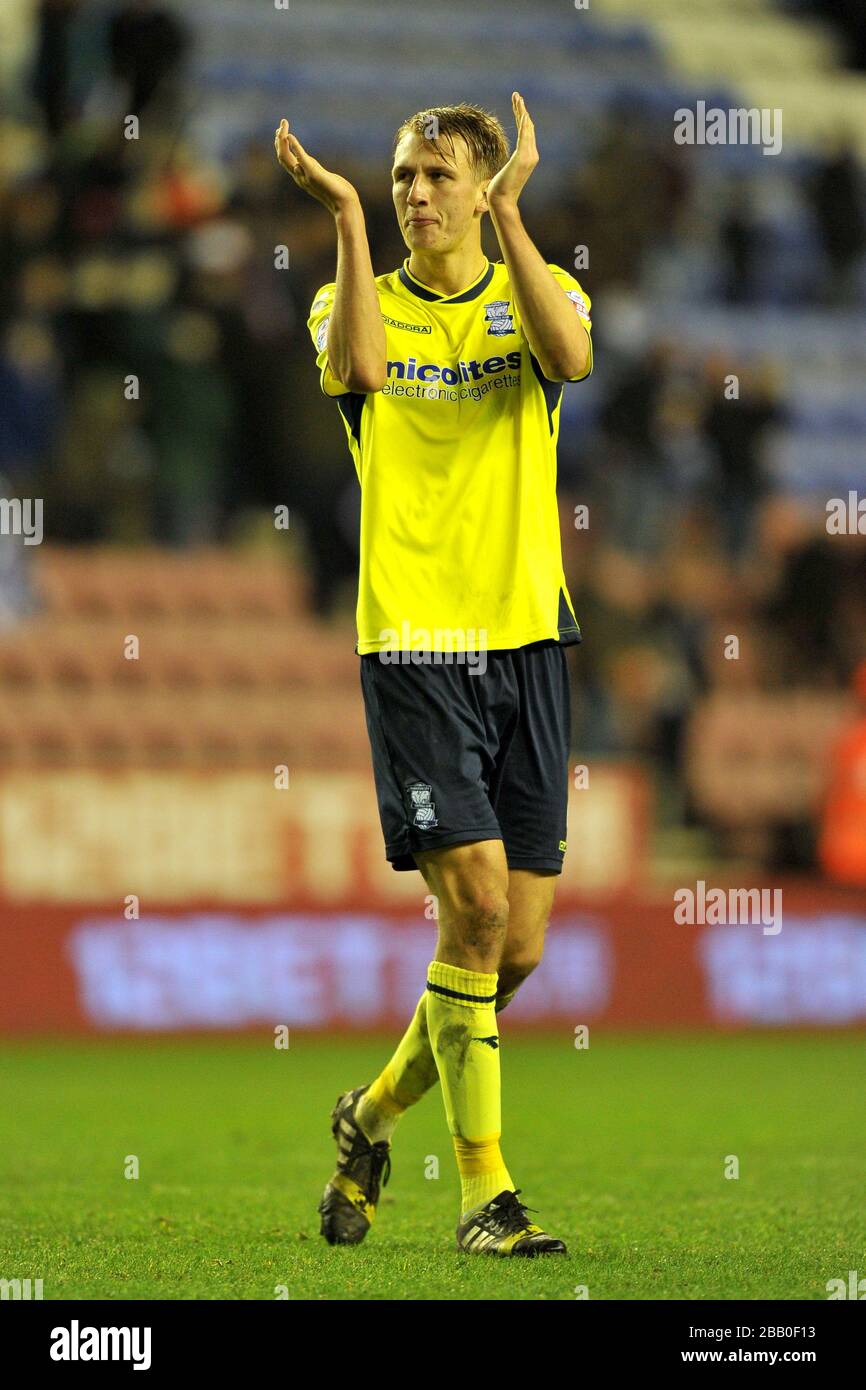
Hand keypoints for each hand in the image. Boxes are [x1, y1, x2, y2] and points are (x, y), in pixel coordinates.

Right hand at [273, 118, 359, 214]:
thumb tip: (299, 164)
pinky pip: (301, 159)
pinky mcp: (313, 174)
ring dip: (282, 141)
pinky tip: (290, 136)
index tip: (281, 131)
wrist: (343, 202)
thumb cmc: (335, 191)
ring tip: (283, 127)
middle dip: (279, 140)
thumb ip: (310, 169)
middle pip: (282, 157)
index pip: (284, 160)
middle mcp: (299, 177)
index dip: (280, 145)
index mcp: (300, 176)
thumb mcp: (319, 177)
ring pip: (286, 158)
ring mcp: (304, 176)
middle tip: (282, 124)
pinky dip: (295, 147)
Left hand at [486, 92, 537, 209]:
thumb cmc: (499, 192)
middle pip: (528, 127)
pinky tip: (521, 112)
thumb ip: (507, 167)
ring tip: (517, 98)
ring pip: (527, 128)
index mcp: (528, 158)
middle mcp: (532, 155)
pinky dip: (523, 122)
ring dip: (522, 111)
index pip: (526, 134)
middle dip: (522, 110)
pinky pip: (524, 135)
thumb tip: (501, 169)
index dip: (522, 118)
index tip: (517, 106)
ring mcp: (528, 156)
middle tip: (517, 96)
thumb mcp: (503, 174)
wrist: (502, 202)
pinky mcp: (522, 157)